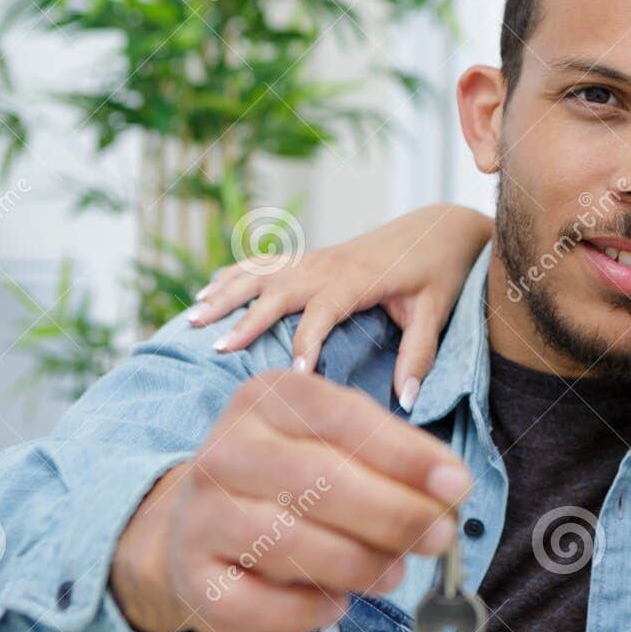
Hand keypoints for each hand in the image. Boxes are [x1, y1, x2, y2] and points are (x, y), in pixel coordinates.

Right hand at [110, 370, 472, 631]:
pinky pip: (261, 602)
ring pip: (289, 542)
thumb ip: (394, 461)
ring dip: (359, 564)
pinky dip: (311, 609)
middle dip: (393, 512)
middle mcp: (225, 451)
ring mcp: (201, 516)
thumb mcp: (338, 449)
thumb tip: (452, 489)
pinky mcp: (194, 579)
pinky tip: (338, 604)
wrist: (196, 530)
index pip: (343, 418)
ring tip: (395, 574)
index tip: (457, 485)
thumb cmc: (291, 483)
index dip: (405, 454)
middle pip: (317, 480)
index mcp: (269, 400)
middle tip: (441, 537)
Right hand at [188, 203, 492, 410]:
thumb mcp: (435, 313)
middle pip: (278, 289)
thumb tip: (406, 401)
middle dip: (246, 318)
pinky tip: (203, 294)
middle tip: (218, 349)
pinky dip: (231, 276)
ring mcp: (314, 258)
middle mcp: (328, 265)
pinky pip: (262, 264)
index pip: (325, 309)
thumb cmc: (438, 273)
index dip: (308, 341)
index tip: (294, 375)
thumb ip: (419, 354)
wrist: (437, 229)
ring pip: (260, 273)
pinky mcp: (308, 258)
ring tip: (192, 320)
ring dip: (225, 294)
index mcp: (359, 278)